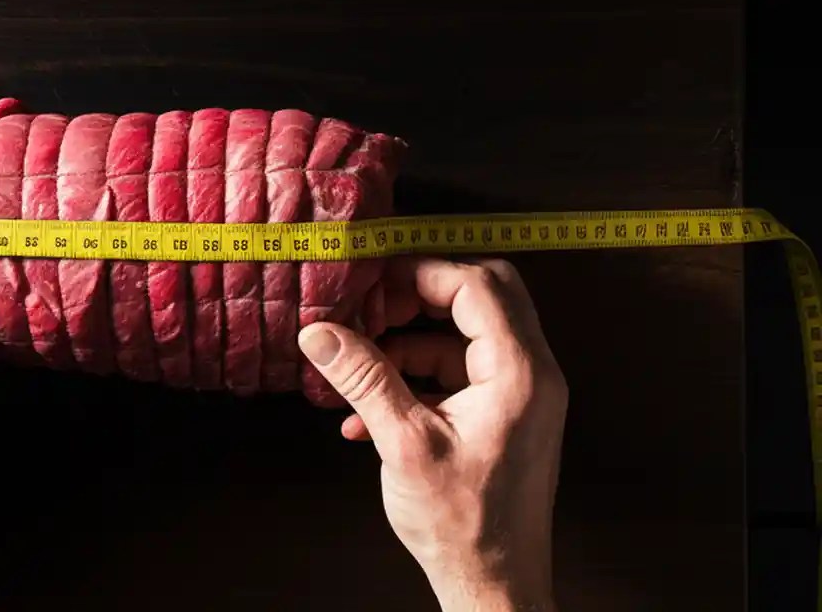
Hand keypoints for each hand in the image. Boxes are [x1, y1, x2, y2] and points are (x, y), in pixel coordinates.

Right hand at [298, 257, 566, 611]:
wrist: (494, 584)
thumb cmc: (463, 524)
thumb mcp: (403, 443)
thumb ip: (363, 378)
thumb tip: (321, 333)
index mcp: (520, 372)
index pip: (477, 285)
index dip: (420, 272)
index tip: (374, 279)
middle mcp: (532, 374)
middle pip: (483, 296)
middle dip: (420, 295)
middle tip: (373, 306)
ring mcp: (522, 395)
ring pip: (466, 335)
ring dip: (411, 341)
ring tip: (359, 362)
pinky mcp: (505, 416)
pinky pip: (461, 373)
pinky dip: (417, 377)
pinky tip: (369, 412)